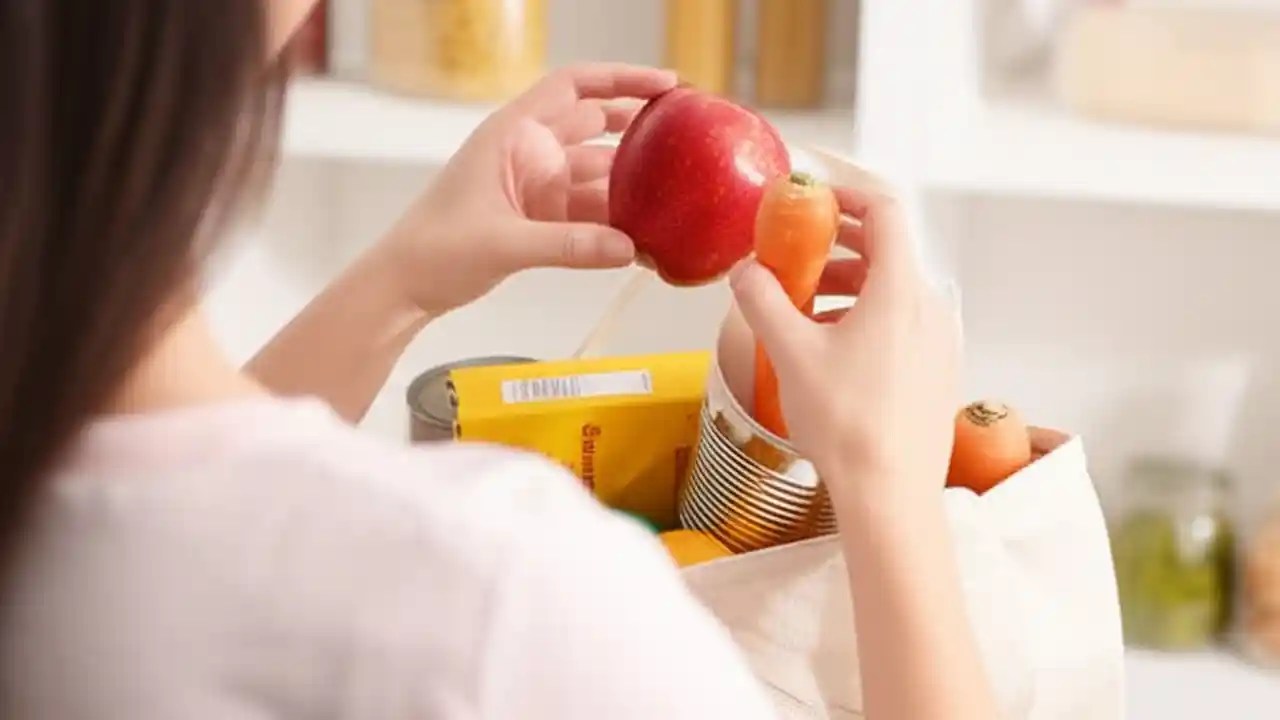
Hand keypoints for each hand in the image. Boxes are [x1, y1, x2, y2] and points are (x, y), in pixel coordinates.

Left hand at [379, 63, 676, 315]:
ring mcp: (537, 187)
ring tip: (678, 196)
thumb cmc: (434, 248)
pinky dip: (617, 224)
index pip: (574, 88)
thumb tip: (629, 248)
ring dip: (633, 186)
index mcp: (513, 135)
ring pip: (598, 176)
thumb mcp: (503, 243)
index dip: (621, 80)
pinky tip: (646, 238)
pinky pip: (590, 214)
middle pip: (596, 126)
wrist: (405, 285)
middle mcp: (530, 153)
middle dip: (641, 128)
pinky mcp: (541, 220)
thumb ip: (568, 246)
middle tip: (690, 136)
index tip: (667, 86)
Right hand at [729, 188, 960, 508]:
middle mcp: (930, 308)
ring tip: (802, 311)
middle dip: (836, 247)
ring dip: (847, 286)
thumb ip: (763, 300)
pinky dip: (865, 317)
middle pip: (887, 251)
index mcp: (901, 290)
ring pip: (893, 290)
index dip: (847, 194)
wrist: (891, 495)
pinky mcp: (937, 371)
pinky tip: (829, 349)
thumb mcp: (790, 352)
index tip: (814, 199)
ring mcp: (940, 341)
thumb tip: (745, 272)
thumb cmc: (848, 425)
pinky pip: (902, 323)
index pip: (886, 211)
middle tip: (794, 258)